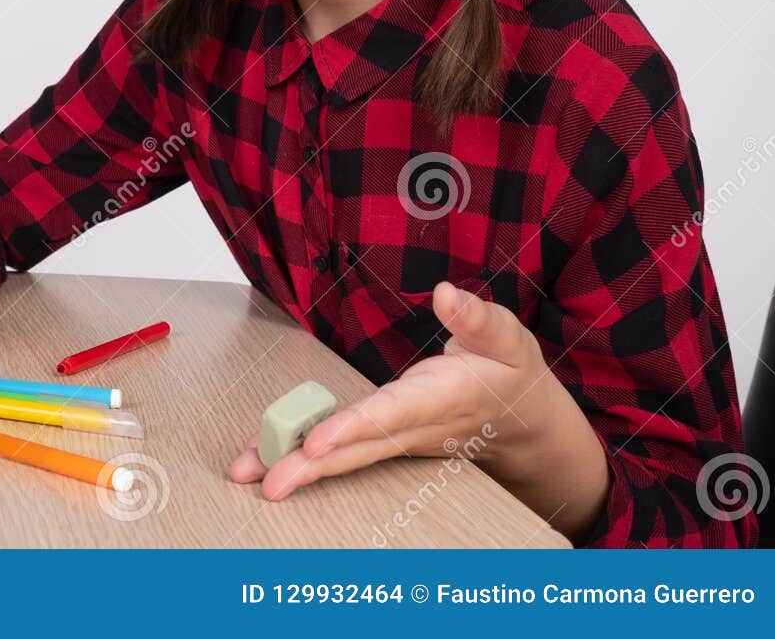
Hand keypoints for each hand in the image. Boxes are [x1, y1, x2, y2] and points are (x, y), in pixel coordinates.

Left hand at [228, 282, 608, 538]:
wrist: (525, 422)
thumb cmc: (509, 372)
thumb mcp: (506, 337)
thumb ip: (476, 317)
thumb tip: (446, 294)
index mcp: (443, 400)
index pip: (392, 415)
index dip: (352, 428)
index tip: (316, 442)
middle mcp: (416, 428)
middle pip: (358, 449)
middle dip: (310, 465)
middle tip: (266, 480)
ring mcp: (400, 441)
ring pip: (346, 457)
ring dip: (298, 467)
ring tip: (249, 472)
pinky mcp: (388, 443)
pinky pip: (345, 454)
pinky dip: (306, 458)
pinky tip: (267, 459)